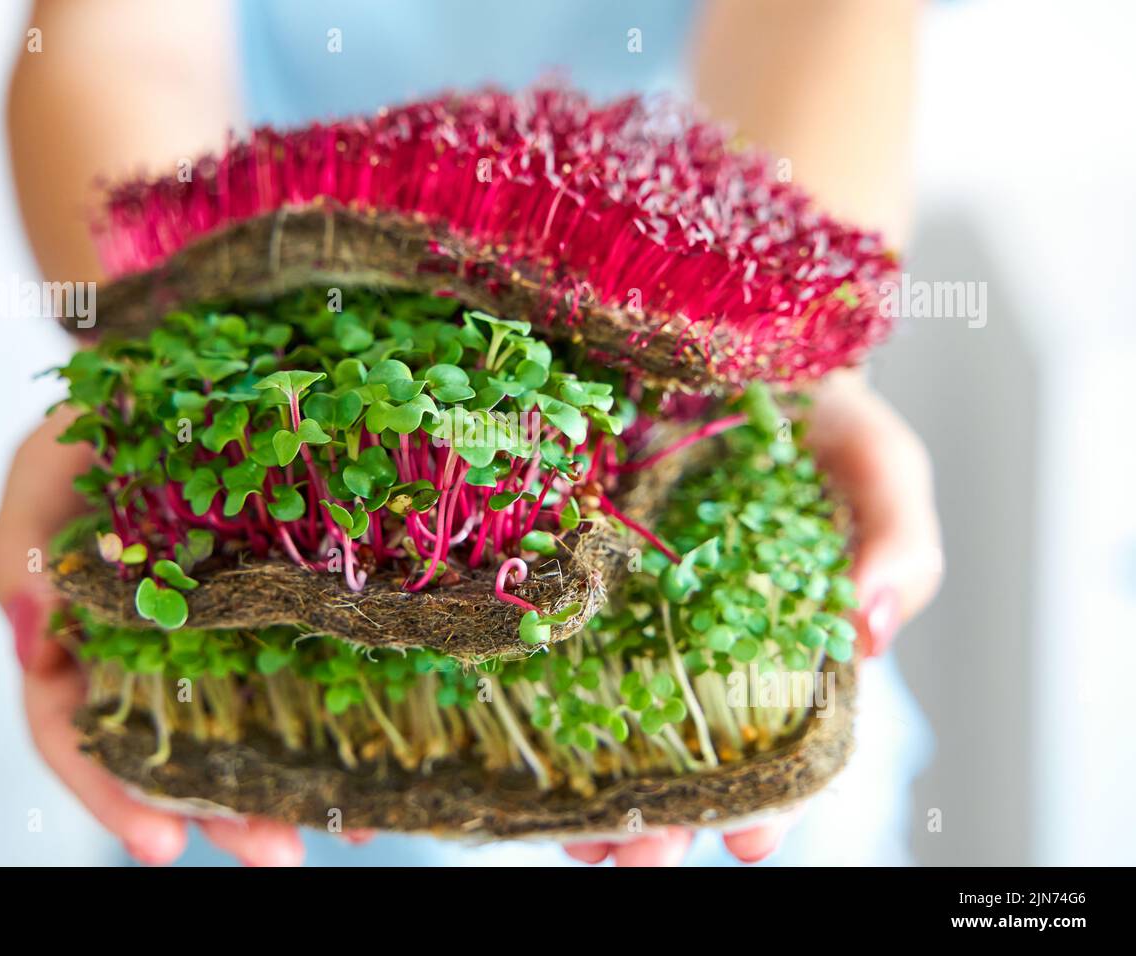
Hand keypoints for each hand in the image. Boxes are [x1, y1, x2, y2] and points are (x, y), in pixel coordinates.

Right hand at [0, 408, 303, 865]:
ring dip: (292, 784)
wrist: (184, 367)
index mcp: (78, 636)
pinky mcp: (290, 603)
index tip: (164, 844)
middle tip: (275, 852)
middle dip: (225, 811)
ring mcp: (227, 630)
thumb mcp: (40, 471)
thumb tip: (36, 639)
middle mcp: (155, 649)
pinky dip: (343, 714)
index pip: (78, 733)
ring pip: (253, 725)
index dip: (113, 794)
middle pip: (180, 751)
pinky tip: (383, 757)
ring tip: (348, 829)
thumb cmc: (99, 420)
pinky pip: (317, 664)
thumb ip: (21, 553)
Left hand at [564, 370, 942, 865]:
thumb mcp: (878, 462)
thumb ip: (899, 539)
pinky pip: (542, 634)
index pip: (775, 741)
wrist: (729, 343)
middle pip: (678, 746)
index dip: (766, 797)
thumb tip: (873, 633)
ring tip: (570, 835)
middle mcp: (696, 633)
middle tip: (629, 860)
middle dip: (659, 815)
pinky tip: (502, 740)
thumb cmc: (815, 410)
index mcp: (778, 635)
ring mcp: (625, 602)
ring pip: (605, 713)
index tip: (746, 839)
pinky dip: (521, 692)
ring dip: (588, 783)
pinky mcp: (564, 559)